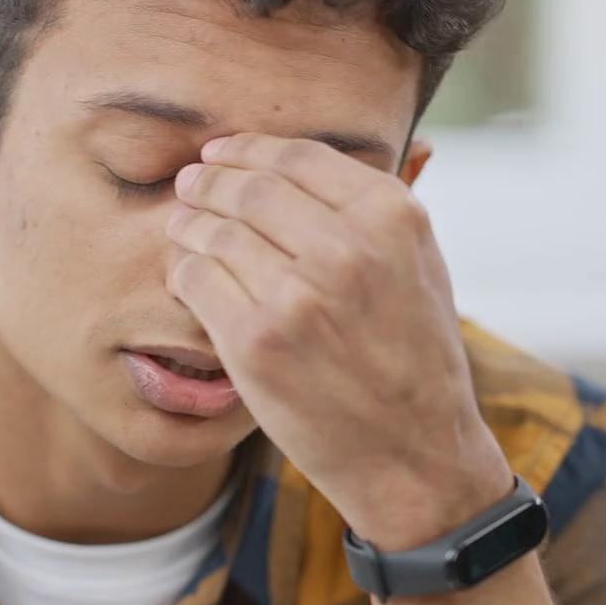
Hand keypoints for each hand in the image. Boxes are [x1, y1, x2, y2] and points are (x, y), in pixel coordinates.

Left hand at [167, 133, 512, 550]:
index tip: (221, 153)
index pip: (297, 157)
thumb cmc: (416, 361)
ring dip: (190, 224)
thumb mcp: (423, 268)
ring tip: (182, 227)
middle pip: (248, 189)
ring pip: (214, 231)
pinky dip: (184, 271)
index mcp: (391, 217)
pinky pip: (196, 280)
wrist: (414, 455)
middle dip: (210, 182)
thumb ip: (377, 212)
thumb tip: (310, 162)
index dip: (247, 149)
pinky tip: (186, 276)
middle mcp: (345, 247)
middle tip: (189, 185)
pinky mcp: (255, 341)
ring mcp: (297, 295)